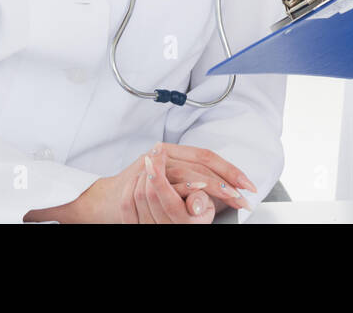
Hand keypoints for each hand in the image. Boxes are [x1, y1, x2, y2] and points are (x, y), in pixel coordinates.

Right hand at [25, 143, 254, 222]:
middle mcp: (162, 153)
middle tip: (241, 197)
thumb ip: (190, 184)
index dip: (229, 169)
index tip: (247, 185)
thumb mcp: (169, 183)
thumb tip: (220, 192)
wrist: (105, 201)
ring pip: (188, 172)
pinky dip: (186, 190)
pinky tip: (199, 197)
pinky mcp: (142, 182)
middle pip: (202, 163)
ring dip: (212, 188)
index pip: (206, 155)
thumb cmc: (138, 194)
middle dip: (226, 182)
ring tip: (229, 198)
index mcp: (171, 151)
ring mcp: (151, 166)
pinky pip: (169, 185)